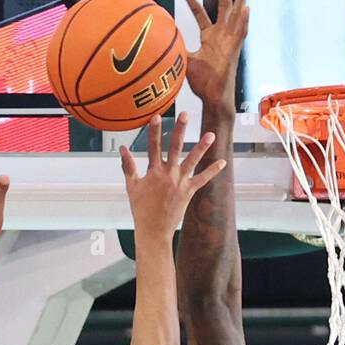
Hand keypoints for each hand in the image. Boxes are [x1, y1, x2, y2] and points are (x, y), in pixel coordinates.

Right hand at [119, 114, 224, 239]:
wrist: (153, 230)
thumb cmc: (141, 209)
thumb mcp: (132, 187)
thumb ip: (128, 166)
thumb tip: (122, 149)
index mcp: (153, 172)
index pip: (153, 147)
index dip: (154, 131)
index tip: (157, 116)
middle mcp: (168, 174)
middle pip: (175, 148)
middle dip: (180, 130)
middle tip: (185, 114)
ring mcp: (180, 182)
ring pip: (192, 161)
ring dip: (202, 147)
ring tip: (211, 134)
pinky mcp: (189, 192)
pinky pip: (203, 179)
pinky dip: (212, 171)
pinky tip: (222, 162)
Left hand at [181, 0, 250, 115]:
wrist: (213, 98)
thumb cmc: (201, 83)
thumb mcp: (184, 62)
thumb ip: (176, 51)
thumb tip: (156, 46)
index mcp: (210, 36)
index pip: (199, 12)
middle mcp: (222, 35)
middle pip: (223, 4)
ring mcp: (230, 41)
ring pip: (237, 14)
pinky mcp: (235, 50)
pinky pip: (241, 33)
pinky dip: (244, 21)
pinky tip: (247, 9)